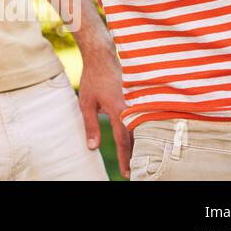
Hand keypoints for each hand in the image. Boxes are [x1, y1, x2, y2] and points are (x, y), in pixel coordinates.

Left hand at [75, 40, 131, 178]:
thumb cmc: (93, 79)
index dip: (125, 159)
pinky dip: (143, 131)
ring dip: (141, 145)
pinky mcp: (139, 98)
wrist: (103, 57)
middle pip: (137, 138)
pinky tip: (143, 140)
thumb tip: (92, 147)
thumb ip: (90, 126)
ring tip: (139, 161)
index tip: (125, 173)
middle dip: (137, 156)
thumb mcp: (86, 103)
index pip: (123, 141)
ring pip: (143, 129)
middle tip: (135, 173)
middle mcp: (131, 107)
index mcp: (118, 110)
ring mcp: (137, 102)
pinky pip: (144, 118)